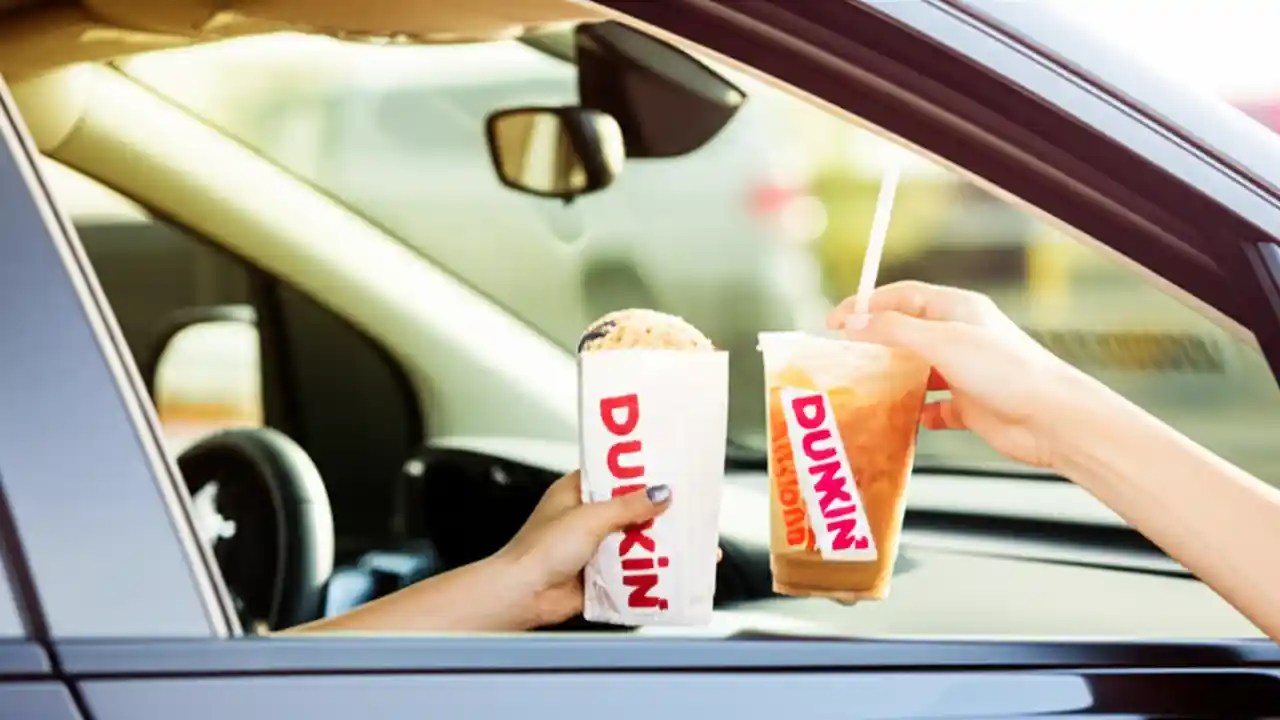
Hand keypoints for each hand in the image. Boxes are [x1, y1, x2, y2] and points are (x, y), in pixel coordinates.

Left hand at [497, 470, 672, 627]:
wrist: (524, 594)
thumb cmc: (540, 551)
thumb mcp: (591, 518)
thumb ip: (628, 506)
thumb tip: (659, 494)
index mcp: (573, 493)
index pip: (610, 476)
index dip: (634, 474)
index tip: (663, 472)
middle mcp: (581, 518)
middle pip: (624, 509)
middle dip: (647, 512)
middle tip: (676, 507)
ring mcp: (589, 547)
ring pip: (627, 539)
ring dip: (646, 542)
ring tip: (675, 537)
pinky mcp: (596, 573)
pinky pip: (626, 568)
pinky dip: (639, 568)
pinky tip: (659, 566)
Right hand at [828, 280, 1097, 469]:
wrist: (1051, 419)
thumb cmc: (1005, 371)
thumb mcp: (942, 341)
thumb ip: (895, 329)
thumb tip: (854, 321)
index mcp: (956, 309)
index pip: (901, 297)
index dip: (865, 305)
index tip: (834, 322)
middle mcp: (959, 336)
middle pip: (905, 332)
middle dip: (874, 343)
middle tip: (843, 356)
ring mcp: (964, 371)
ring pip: (916, 370)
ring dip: (892, 379)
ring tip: (864, 388)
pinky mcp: (969, 405)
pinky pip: (933, 406)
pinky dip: (917, 412)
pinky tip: (906, 418)